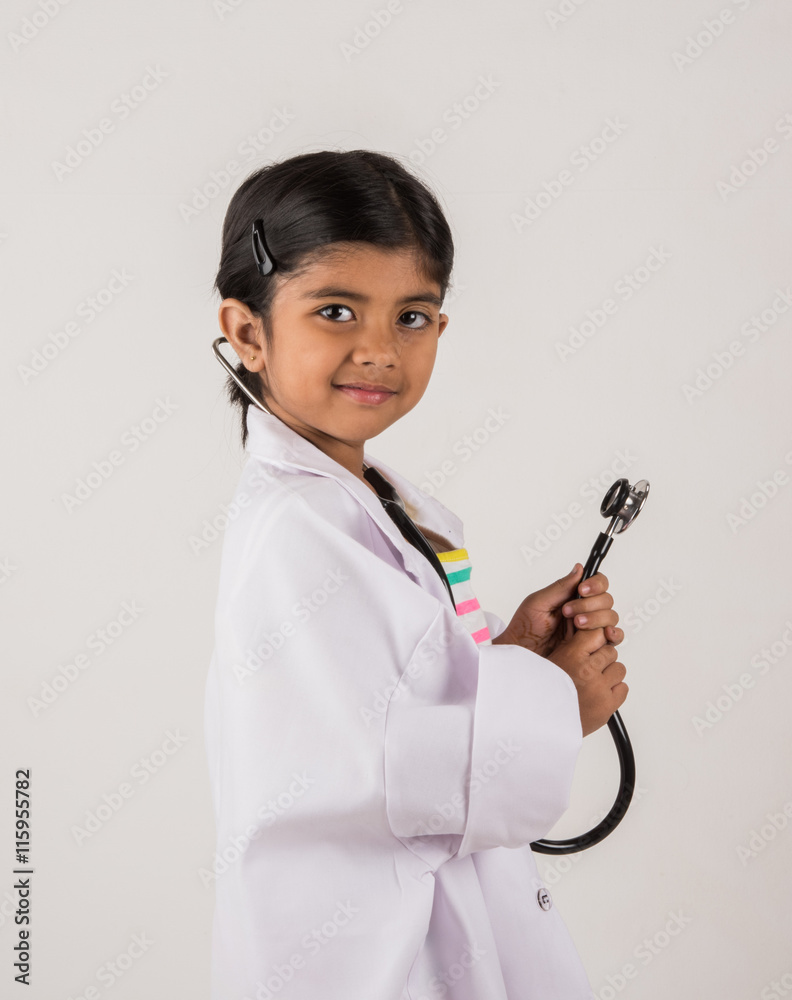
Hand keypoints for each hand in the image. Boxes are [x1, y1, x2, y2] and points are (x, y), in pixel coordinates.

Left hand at [492, 564, 622, 657]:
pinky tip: (605, 634)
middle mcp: (584, 611)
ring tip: (577, 625)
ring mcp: (590, 628)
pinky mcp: (593, 645)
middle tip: (568, 612)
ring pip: (610, 617)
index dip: (595, 584)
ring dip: (597, 618)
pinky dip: (615, 634)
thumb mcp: (538, 603)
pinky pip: (613, 638)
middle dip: (589, 604)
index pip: (597, 584)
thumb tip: (579, 568)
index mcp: (572, 597)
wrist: (521, 655)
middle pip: (606, 600)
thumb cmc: (524, 629)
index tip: (582, 590)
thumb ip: (560, 587)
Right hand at [547, 627, 627, 736]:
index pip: (597, 634)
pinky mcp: (608, 706)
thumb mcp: (549, 664)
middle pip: (611, 652)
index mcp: (572, 656)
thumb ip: (571, 650)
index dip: (595, 640)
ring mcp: (600, 689)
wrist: (541, 724)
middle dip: (602, 659)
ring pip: (619, 669)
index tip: (593, 645)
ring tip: (595, 682)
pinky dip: (614, 690)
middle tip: (591, 668)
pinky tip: (600, 694)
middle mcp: (588, 671)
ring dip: (610, 674)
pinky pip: (623, 689)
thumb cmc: (543, 695)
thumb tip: (588, 637)